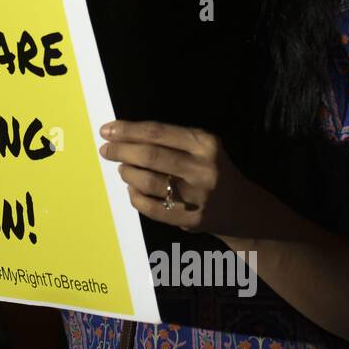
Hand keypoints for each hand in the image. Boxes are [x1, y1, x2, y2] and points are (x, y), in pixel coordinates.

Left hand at [98, 119, 255, 237]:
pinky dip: (135, 197)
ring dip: (127, 174)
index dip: (127, 130)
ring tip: (122, 169)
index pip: (157, 132)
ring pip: (148, 182)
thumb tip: (122, 136)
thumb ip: (168, 140)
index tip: (106, 130)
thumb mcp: (200, 147)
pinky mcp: (192, 219)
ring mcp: (198, 196)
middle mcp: (203, 168)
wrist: (242, 207)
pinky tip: (133, 190)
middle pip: (150, 156)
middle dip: (121, 151)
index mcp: (205, 143)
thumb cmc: (210, 169)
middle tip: (106, 150)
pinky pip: (152, 208)